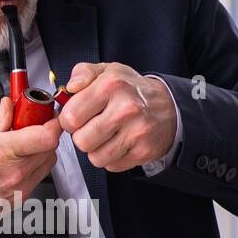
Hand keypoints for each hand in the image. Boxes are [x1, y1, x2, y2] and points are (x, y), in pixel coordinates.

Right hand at [0, 97, 63, 237]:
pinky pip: (36, 179)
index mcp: (0, 153)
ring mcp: (19, 191)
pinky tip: (10, 163)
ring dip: (39, 150)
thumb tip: (7, 108)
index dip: (51, 121)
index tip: (44, 113)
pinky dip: (30, 167)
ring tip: (17, 145)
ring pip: (47, 164)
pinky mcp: (18, 202)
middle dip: (43, 132)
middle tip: (26, 125)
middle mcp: (14, 174)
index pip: (47, 136)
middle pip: (51, 148)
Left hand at [58, 62, 174, 171]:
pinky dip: (110, 158)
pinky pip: (111, 166)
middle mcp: (126, 109)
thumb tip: (70, 87)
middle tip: (91, 126)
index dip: (68, 119)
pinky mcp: (144, 151)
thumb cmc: (132, 90)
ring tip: (105, 135)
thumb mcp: (107, 71)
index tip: (75, 117)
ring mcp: (137, 132)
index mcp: (111, 85)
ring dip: (95, 149)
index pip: (71, 116)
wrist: (169, 106)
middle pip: (81, 141)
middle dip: (81, 136)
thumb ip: (83, 73)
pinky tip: (118, 143)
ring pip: (95, 157)